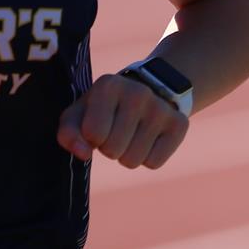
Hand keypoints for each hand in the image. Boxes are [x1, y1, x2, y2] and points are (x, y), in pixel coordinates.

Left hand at [57, 73, 188, 168]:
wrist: (150, 90)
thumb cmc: (104, 108)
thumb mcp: (79, 113)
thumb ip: (69, 133)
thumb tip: (83, 153)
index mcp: (109, 85)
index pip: (94, 134)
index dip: (92, 138)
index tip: (99, 125)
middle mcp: (138, 93)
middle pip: (113, 151)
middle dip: (110, 148)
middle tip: (117, 131)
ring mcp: (162, 108)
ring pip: (133, 160)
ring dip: (128, 155)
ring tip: (132, 135)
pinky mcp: (180, 124)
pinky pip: (154, 163)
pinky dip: (148, 157)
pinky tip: (150, 139)